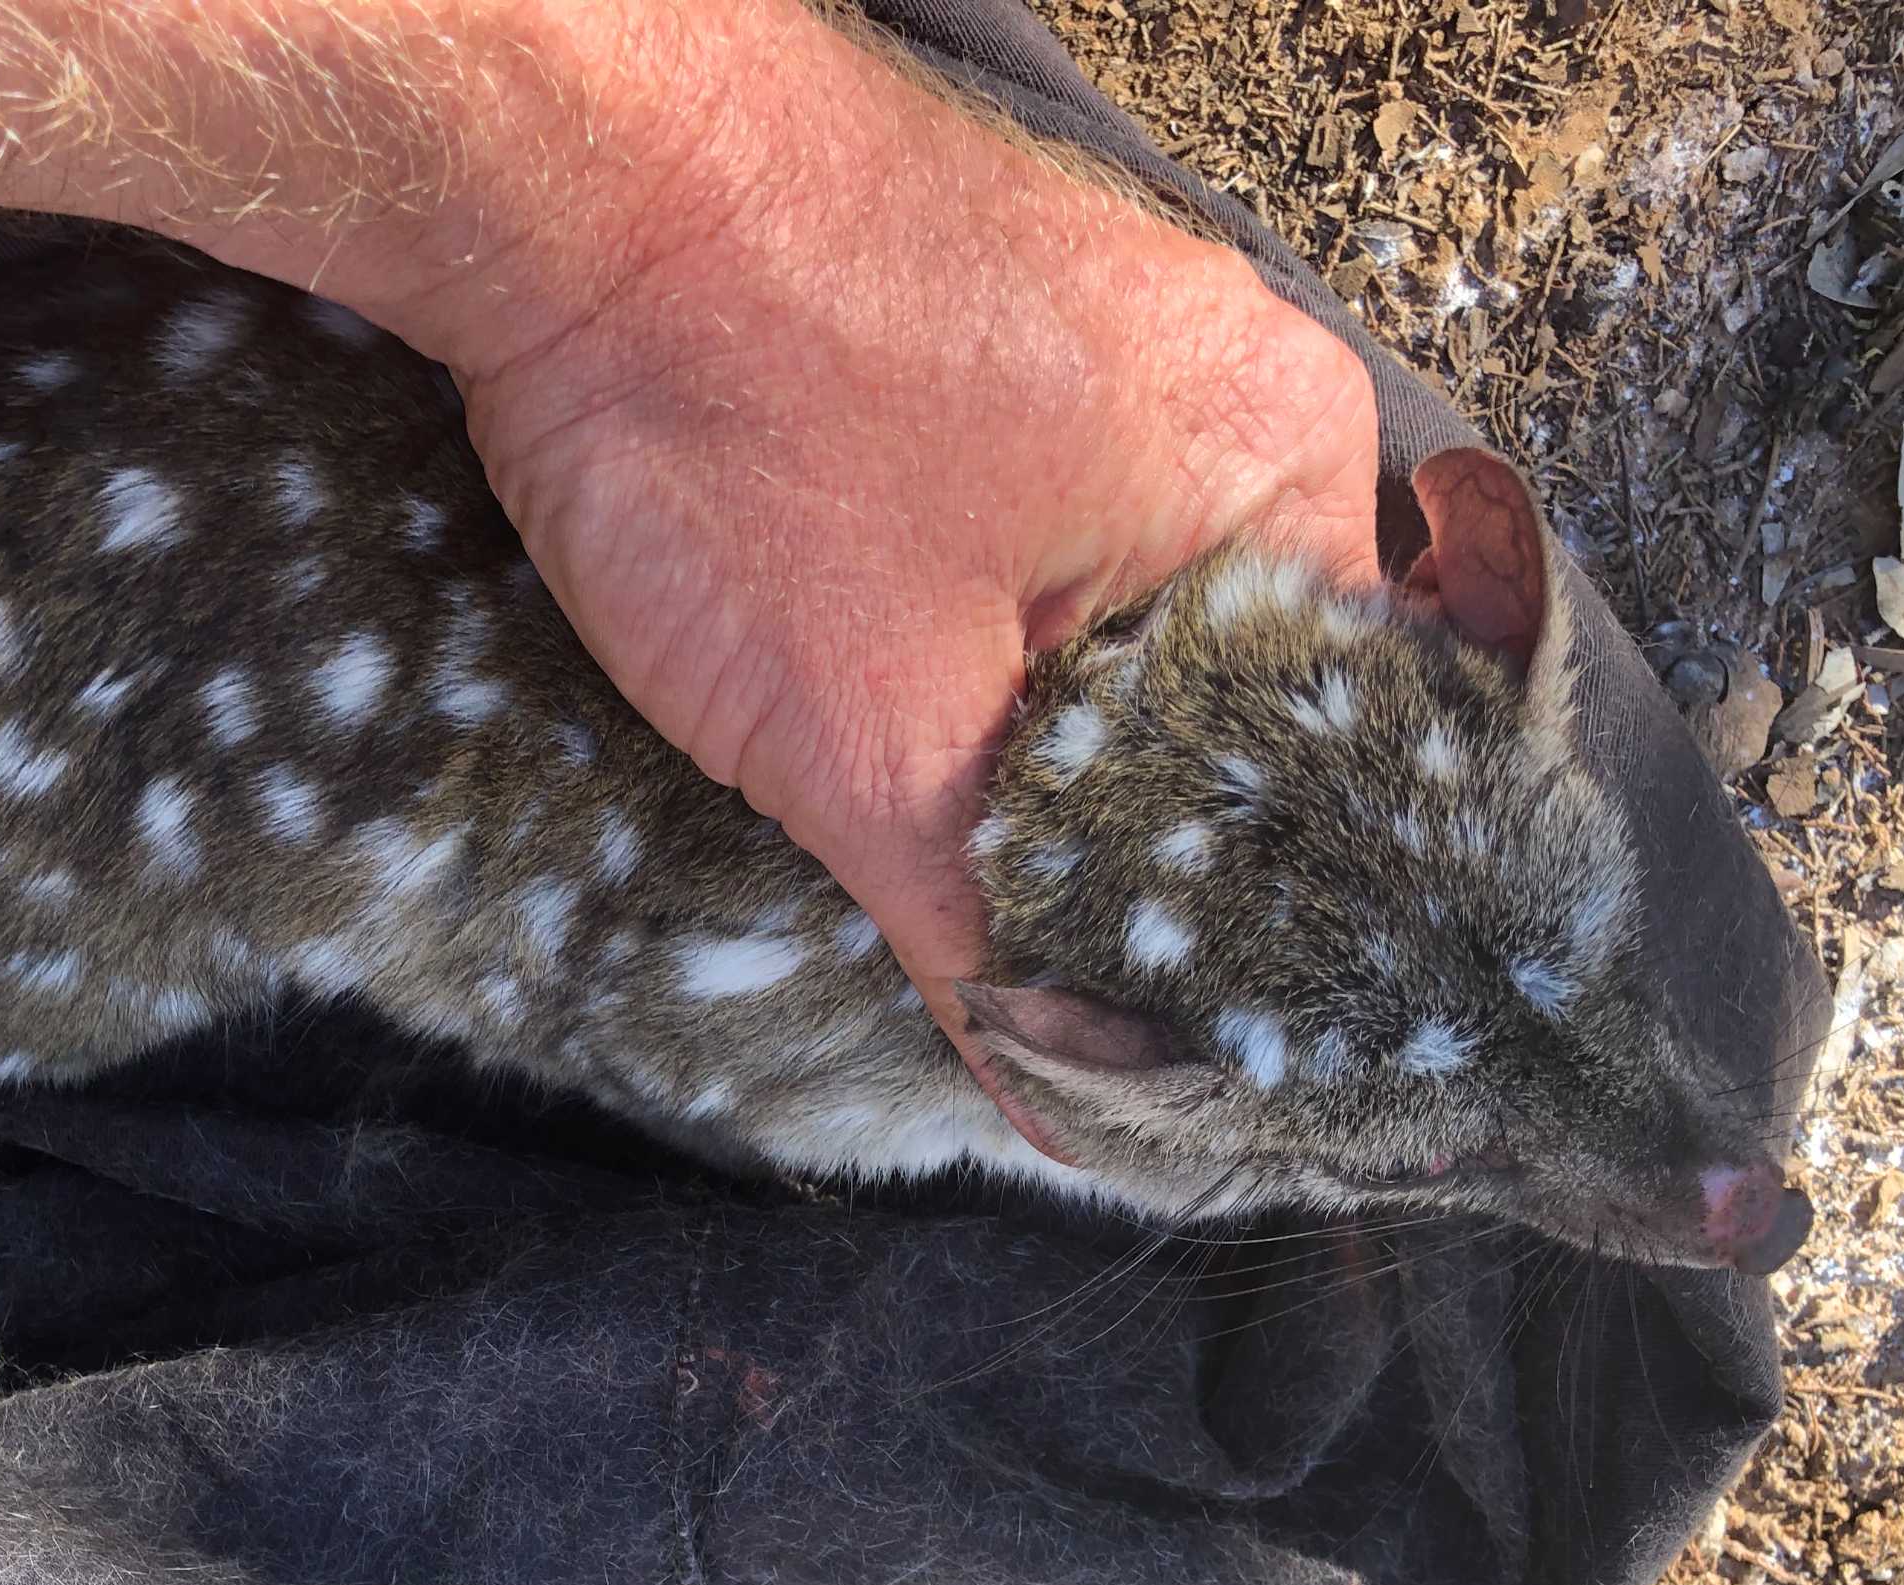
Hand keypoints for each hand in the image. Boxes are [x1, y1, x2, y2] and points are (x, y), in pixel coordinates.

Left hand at [370, 22, 1383, 1071]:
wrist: (556, 161)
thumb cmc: (730, 420)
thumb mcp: (866, 744)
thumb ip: (981, 935)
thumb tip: (1059, 1103)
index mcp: (1281, 478)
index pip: (1346, 764)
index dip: (1262, 924)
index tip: (1188, 1033)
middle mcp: (1239, 392)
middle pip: (1250, 692)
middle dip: (1157, 840)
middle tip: (1077, 977)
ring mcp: (1123, 343)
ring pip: (1138, 615)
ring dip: (1069, 742)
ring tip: (999, 861)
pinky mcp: (1002, 331)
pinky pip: (1054, 529)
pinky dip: (1002, 638)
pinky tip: (931, 710)